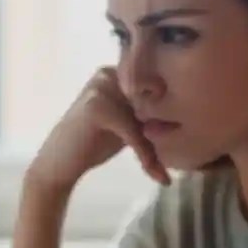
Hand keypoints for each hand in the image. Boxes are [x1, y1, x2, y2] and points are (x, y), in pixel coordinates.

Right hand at [27, 67, 170, 193]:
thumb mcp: (126, 124)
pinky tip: (155, 174)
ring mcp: (101, 87)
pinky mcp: (97, 107)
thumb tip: (187, 119)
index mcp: (116, 72)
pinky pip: (132, 130)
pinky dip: (144, 153)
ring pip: (144, 118)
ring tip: (157, 171)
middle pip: (151, 102)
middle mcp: (108, 74)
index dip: (168, 112)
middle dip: (162, 131)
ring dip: (153, 147)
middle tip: (166, 162)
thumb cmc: (94, 143)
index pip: (154, 87)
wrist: (60, 163)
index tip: (181, 137)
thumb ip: (147, 115)